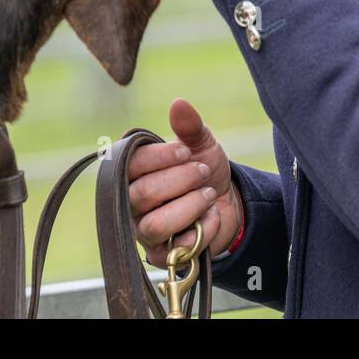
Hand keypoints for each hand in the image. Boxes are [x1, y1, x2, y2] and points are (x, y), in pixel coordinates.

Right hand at [127, 98, 243, 266]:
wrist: (227, 203)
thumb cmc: (204, 170)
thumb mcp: (202, 144)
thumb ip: (189, 126)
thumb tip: (179, 104)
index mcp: (134, 171)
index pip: (130, 164)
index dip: (160, 158)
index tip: (185, 151)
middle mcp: (130, 201)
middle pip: (144, 194)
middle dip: (182, 180)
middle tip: (203, 172)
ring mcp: (142, 230)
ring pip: (156, 224)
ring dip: (190, 206)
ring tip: (208, 194)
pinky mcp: (159, 255)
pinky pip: (176, 247)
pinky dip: (202, 228)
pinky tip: (210, 216)